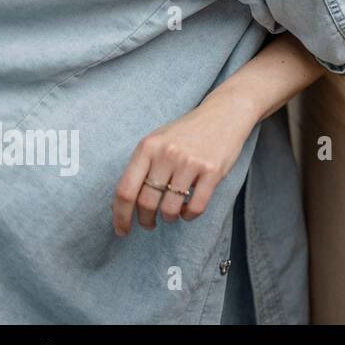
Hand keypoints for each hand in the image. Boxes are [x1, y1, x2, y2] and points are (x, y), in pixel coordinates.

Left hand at [112, 96, 254, 235]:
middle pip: (146, 203)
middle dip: (145, 220)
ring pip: (170, 208)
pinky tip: (188, 211)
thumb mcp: (158, 141)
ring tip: (171, 214)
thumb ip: (141, 167)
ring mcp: (191, 162)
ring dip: (168, 218)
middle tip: (148, 223)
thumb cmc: (187, 132)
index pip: (125, 190)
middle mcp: (167, 154)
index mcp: (148, 147)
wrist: (224, 114)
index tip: (122, 230)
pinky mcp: (212, 170)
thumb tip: (122, 205)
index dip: (120, 216)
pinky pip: (196, 207)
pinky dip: (189, 216)